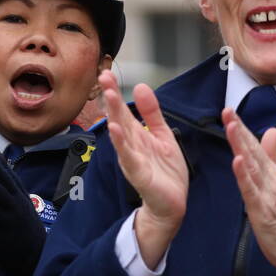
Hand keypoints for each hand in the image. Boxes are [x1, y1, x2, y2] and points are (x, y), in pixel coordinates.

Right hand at [100, 70, 187, 266]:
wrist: (172, 203)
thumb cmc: (165, 172)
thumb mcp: (162, 135)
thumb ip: (151, 113)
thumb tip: (140, 86)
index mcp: (136, 135)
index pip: (122, 109)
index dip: (115, 91)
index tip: (106, 72)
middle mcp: (130, 145)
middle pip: (118, 117)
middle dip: (111, 97)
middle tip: (103, 76)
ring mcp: (132, 159)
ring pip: (120, 134)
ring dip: (113, 115)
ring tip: (109, 96)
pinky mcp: (138, 173)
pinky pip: (128, 156)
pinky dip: (121, 143)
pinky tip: (115, 130)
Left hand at [223, 108, 275, 275]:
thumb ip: (273, 157)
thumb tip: (272, 132)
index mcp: (270, 172)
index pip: (254, 145)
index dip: (242, 127)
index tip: (230, 110)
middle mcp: (268, 178)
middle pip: (252, 150)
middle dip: (239, 129)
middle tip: (228, 110)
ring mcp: (266, 191)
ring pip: (251, 164)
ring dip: (241, 144)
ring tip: (231, 127)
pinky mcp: (262, 207)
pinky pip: (251, 189)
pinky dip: (244, 174)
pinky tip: (237, 161)